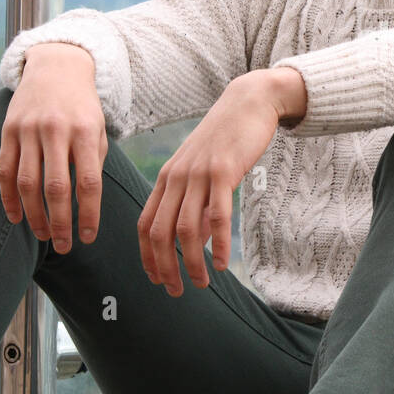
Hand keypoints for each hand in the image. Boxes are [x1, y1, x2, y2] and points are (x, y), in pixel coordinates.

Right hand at [0, 43, 107, 253]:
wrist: (56, 67)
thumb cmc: (83, 107)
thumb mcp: (98, 129)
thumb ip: (93, 162)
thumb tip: (85, 204)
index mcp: (84, 132)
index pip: (88, 182)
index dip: (88, 214)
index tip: (88, 237)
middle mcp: (55, 131)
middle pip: (55, 187)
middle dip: (59, 222)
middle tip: (64, 246)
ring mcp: (28, 130)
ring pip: (27, 182)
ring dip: (34, 215)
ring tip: (43, 236)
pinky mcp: (8, 130)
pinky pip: (5, 171)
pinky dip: (9, 198)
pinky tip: (16, 217)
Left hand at [137, 70, 294, 296]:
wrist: (248, 102)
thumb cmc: (226, 139)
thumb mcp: (203, 171)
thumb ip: (197, 203)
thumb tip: (198, 241)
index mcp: (167, 178)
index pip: (145, 224)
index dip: (147, 256)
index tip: (156, 279)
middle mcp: (177, 178)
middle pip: (160, 232)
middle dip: (164, 267)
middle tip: (175, 291)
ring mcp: (199, 175)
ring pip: (186, 229)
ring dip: (191, 262)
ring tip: (202, 283)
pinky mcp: (224, 172)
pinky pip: (218, 216)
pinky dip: (219, 245)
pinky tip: (223, 264)